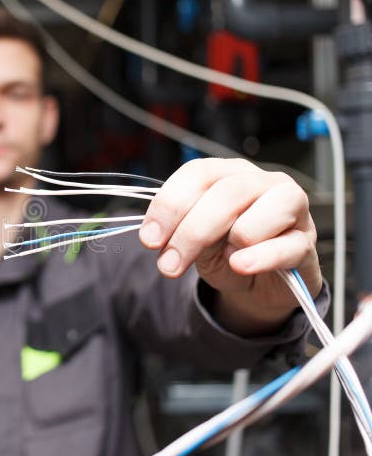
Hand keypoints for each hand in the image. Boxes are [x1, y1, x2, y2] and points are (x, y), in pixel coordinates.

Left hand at [138, 158, 321, 332]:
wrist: (260, 282)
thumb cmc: (226, 250)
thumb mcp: (195, 240)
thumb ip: (180, 230)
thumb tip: (157, 237)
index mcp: (227, 173)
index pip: (197, 174)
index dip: (169, 205)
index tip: (149, 239)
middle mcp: (261, 182)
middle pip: (223, 196)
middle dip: (190, 234)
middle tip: (169, 265)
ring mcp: (290, 208)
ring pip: (253, 219)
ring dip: (229, 245)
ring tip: (227, 260)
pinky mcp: (306, 240)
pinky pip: (283, 247)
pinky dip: (257, 259)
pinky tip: (241, 266)